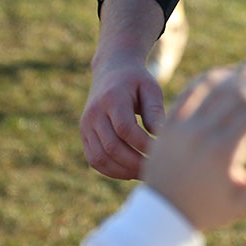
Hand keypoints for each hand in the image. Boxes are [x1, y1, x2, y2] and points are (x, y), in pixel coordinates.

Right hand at [81, 51, 166, 178]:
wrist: (111, 71)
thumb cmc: (137, 81)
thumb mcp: (150, 88)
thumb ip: (155, 110)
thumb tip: (161, 136)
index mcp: (111, 98)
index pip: (125, 129)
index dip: (143, 144)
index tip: (161, 151)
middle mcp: (94, 113)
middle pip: (112, 147)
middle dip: (135, 162)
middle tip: (155, 169)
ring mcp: (86, 125)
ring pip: (100, 158)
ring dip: (123, 171)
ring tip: (144, 174)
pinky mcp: (84, 135)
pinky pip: (94, 160)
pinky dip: (111, 170)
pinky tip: (130, 172)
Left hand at [142, 57, 245, 231]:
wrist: (161, 215)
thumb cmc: (209, 210)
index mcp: (224, 151)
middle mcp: (203, 133)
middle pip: (240, 94)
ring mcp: (183, 125)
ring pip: (216, 87)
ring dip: (240, 72)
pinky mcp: (169, 122)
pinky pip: (192, 90)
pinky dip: (211, 78)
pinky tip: (228, 73)